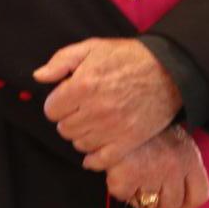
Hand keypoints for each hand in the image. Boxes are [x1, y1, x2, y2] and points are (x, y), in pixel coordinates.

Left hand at [35, 38, 180, 169]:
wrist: (169, 71)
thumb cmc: (128, 57)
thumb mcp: (93, 47)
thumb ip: (61, 61)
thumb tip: (39, 76)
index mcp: (83, 85)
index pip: (51, 110)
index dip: (58, 103)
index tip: (68, 99)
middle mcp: (95, 110)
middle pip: (64, 129)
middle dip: (69, 119)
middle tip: (81, 110)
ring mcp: (112, 129)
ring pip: (80, 144)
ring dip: (82, 135)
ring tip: (93, 122)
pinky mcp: (128, 142)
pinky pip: (100, 160)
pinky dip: (94, 157)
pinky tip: (97, 146)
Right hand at [104, 127, 208, 207]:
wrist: (121, 103)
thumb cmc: (146, 119)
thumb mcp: (172, 137)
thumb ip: (177, 166)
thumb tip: (169, 201)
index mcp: (189, 156)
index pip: (199, 196)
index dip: (186, 203)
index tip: (178, 203)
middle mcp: (174, 166)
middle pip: (172, 203)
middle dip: (159, 197)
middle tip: (148, 180)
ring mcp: (151, 173)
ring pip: (146, 203)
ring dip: (138, 192)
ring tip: (133, 170)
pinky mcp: (126, 176)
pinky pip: (123, 195)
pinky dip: (119, 186)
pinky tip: (119, 169)